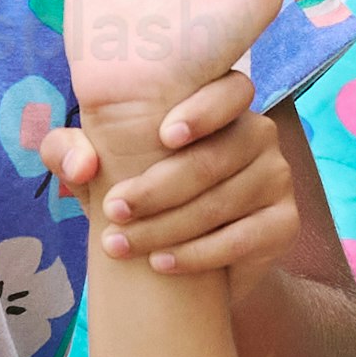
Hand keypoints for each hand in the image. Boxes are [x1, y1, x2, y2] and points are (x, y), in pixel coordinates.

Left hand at [52, 81, 319, 285]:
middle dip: (156, 189)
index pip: (230, 91)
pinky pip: (242, 238)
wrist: (189, 266)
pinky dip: (197, 254)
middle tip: (114, 212)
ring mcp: (276, 176)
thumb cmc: (139, 197)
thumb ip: (70, 153)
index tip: (164, 135)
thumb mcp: (98, 173)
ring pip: (221, 202)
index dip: (202, 110)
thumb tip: (82, 163)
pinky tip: (161, 263)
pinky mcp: (285, 222)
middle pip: (211, 159)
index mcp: (220, 104)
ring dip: (166, 228)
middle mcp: (257, 133)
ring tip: (122, 245)